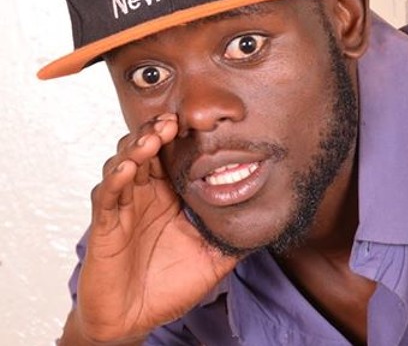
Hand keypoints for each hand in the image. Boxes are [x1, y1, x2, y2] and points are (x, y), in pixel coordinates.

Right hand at [73, 114, 237, 343]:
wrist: (135, 320)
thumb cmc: (169, 287)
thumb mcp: (211, 260)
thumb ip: (233, 240)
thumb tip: (267, 227)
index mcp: (168, 197)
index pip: (170, 158)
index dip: (178, 139)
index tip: (193, 125)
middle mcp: (144, 195)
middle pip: (145, 152)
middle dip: (155, 133)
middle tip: (171, 122)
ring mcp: (123, 207)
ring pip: (123, 165)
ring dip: (136, 149)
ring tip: (153, 138)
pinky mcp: (105, 225)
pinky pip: (107, 196)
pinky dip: (115, 179)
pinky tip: (128, 168)